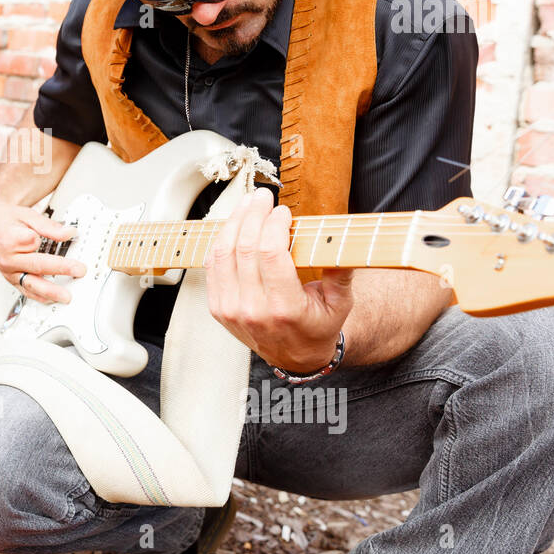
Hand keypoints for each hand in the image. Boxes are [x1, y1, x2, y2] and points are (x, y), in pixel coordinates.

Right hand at [0, 196, 84, 303]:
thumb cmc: (8, 220)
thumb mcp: (27, 216)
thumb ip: (48, 226)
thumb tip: (68, 233)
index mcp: (10, 240)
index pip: (34, 242)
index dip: (52, 237)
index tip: (71, 233)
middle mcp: (8, 258)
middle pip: (36, 266)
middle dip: (60, 270)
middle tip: (79, 271)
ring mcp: (8, 271)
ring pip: (30, 284)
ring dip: (50, 292)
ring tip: (65, 296)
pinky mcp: (10, 278)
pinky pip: (25, 290)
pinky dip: (38, 297)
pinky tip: (50, 299)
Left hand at [204, 186, 353, 372]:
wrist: (296, 356)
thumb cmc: (318, 326)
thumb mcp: (340, 302)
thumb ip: (340, 271)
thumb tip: (341, 239)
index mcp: (284, 309)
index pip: (271, 255)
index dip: (273, 226)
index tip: (282, 211)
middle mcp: (253, 311)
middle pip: (244, 249)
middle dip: (253, 215)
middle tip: (263, 197)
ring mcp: (231, 310)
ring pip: (223, 253)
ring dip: (234, 222)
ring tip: (248, 204)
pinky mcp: (218, 307)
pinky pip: (212, 265)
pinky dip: (221, 240)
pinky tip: (234, 225)